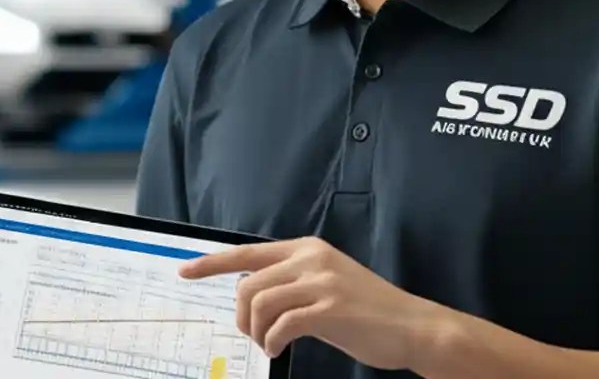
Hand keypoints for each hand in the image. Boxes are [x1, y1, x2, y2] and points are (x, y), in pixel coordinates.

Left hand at [180, 237, 443, 369]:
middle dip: (241, 316)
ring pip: (259, 303)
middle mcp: (312, 259)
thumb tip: (250, 294)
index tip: (185, 271)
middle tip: (253, 335)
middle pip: (247, 284)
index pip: (247, 252)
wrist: (413, 327)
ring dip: (255, 331)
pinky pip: (280, 325)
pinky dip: (271, 341)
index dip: (212, 262)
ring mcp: (321, 282)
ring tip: (268, 343)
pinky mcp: (329, 308)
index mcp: (308, 249)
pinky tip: (278, 349)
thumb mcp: (326, 283)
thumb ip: (291, 281)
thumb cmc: (368, 311)